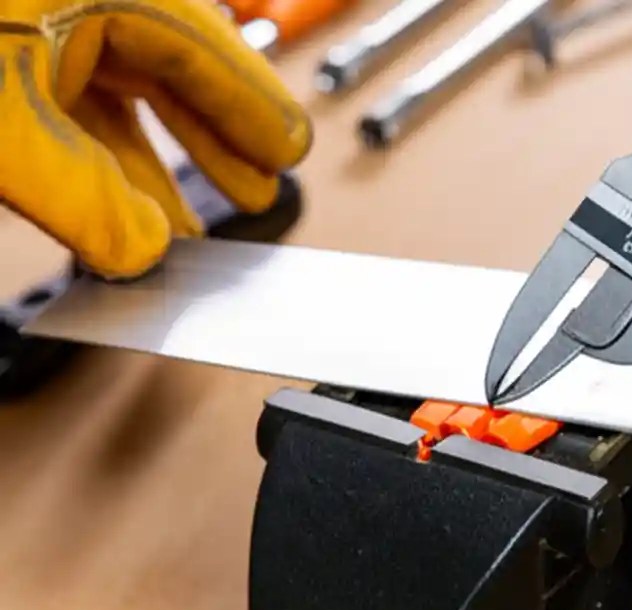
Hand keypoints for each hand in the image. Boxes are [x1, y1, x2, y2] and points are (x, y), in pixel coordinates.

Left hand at [0, 0, 310, 278]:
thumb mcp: (3, 127)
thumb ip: (79, 190)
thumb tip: (144, 250)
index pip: (194, 44)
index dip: (249, 104)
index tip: (290, 151)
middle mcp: (77, 3)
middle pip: (173, 67)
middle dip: (220, 136)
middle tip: (266, 185)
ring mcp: (41, 30)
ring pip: (127, 96)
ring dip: (166, 165)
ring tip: (206, 221)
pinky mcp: (16, 62)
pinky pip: (78, 114)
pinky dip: (110, 165)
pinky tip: (137, 212)